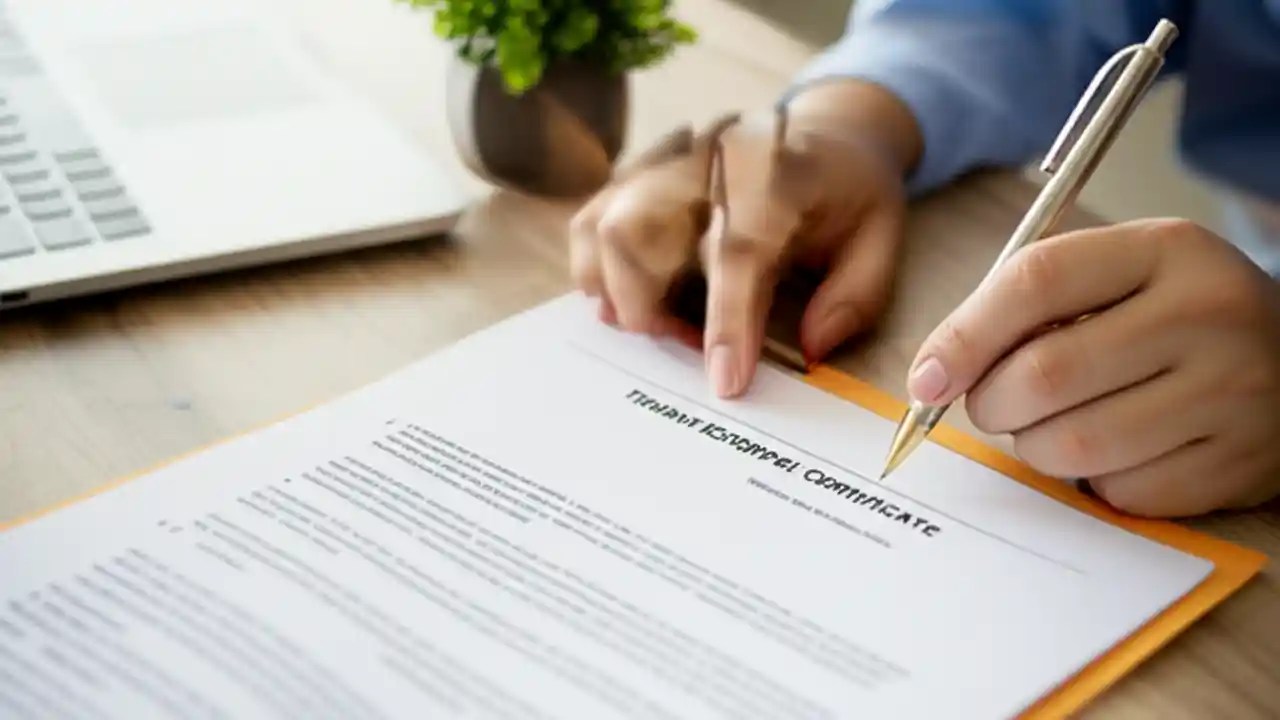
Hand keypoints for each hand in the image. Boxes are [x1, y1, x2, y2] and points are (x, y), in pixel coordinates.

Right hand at [569, 83, 916, 397]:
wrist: (827, 136)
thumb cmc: (850, 195)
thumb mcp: (882, 239)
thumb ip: (855, 296)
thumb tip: (811, 348)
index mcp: (776, 168)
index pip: (737, 248)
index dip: (727, 320)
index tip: (725, 381)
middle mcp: (708, 154)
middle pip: (637, 228)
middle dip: (645, 306)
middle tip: (685, 345)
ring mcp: (664, 159)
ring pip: (602, 224)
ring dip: (615, 291)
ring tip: (658, 322)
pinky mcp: (637, 174)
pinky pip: (590, 221)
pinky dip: (597, 271)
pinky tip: (630, 298)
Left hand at [908, 218, 1279, 516]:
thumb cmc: (1171, 317)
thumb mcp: (1117, 276)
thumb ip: (1026, 303)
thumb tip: (932, 374)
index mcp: (1167, 249)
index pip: (1035, 282)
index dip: (963, 336)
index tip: (926, 378)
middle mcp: (1209, 314)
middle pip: (1044, 374)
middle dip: (992, 401)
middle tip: (996, 402)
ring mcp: (1232, 394)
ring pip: (1072, 444)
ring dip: (1036, 445)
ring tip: (1058, 422)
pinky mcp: (1237, 464)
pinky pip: (1118, 489)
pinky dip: (1093, 479)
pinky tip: (1119, 448)